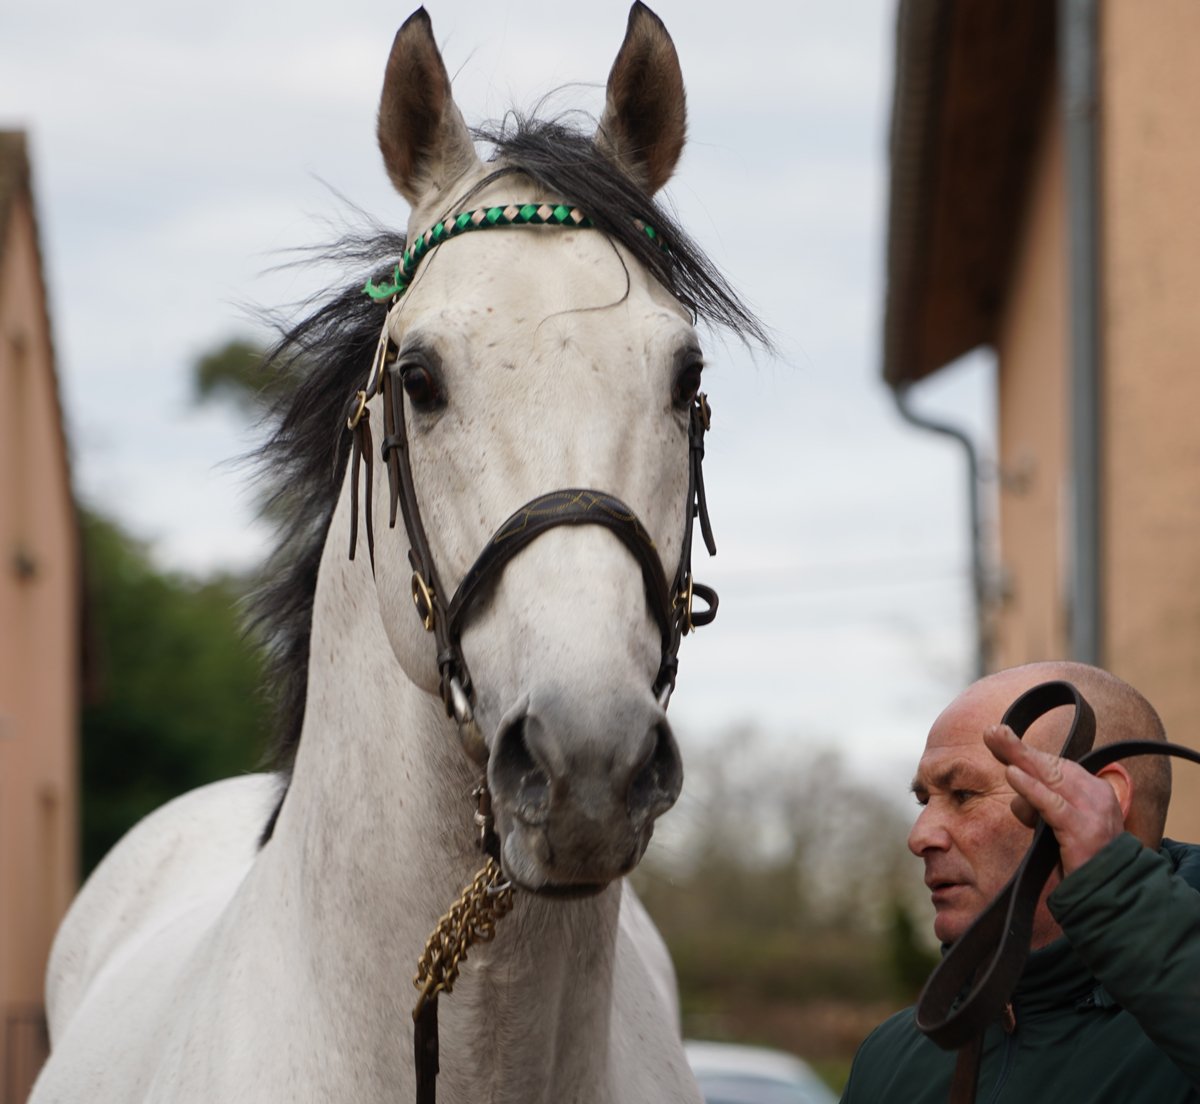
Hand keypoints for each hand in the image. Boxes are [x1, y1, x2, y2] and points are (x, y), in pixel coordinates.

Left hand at [983, 723, 1125, 875]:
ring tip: (996, 740)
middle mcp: (1097, 796)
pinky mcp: (1084, 831)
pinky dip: (1031, 789)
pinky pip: (1053, 805)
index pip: (1057, 766)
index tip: (1000, 738)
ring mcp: (1093, 813)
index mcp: (1094, 791)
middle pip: (1052, 766)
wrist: (1109, 894)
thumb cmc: (1080, 860)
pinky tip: (1012, 775)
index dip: (1027, 753)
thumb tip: (1015, 788)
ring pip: (1052, 778)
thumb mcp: (1058, 825)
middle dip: (1019, 749)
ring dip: (1021, 758)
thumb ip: (1041, 805)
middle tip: (992, 732)